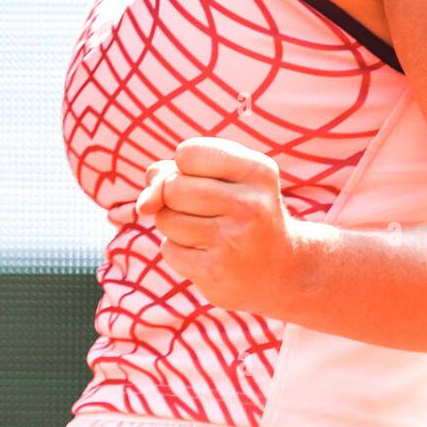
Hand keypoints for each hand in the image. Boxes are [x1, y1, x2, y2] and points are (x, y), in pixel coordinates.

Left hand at [132, 137, 304, 315]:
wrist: (282, 269)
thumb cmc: (244, 211)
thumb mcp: (226, 177)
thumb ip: (176, 171)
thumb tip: (143, 203)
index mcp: (257, 171)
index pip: (188, 153)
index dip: (184, 166)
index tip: (207, 178)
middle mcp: (250, 205)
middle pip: (173, 187)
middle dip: (176, 197)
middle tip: (206, 209)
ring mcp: (232, 241)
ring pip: (165, 218)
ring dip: (174, 224)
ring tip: (207, 230)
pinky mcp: (215, 272)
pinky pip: (169, 250)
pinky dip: (178, 250)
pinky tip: (207, 254)